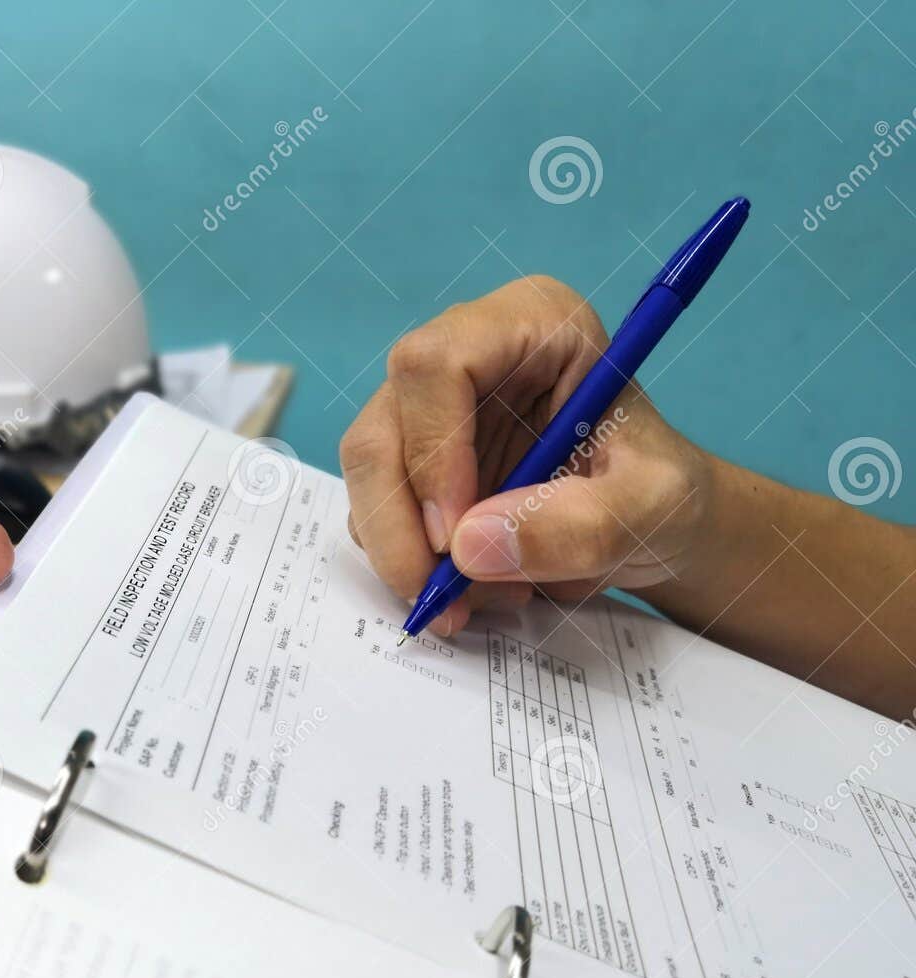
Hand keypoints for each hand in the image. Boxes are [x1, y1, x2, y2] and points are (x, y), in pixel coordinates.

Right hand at [340, 275, 715, 636]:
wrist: (649, 529)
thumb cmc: (663, 497)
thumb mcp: (652, 510)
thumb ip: (581, 525)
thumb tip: (468, 547)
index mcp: (532, 325)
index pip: (437, 365)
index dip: (432, 453)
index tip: (456, 538)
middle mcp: (465, 358)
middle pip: (380, 430)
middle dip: (399, 525)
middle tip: (437, 596)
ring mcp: (429, 414)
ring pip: (369, 479)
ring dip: (406, 554)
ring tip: (477, 598)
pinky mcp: (412, 464)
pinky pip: (376, 515)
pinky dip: (411, 565)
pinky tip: (473, 586)